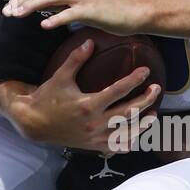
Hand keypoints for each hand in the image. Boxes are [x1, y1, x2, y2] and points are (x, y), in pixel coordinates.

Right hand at [0, 39, 160, 151]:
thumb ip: (76, 59)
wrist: (34, 123)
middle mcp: (94, 123)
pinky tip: (136, 136)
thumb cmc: (47, 97)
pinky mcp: (92, 146)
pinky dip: (128, 143)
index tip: (146, 70)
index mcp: (88, 105)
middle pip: (128, 113)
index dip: (134, 79)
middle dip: (145, 100)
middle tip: (156, 89)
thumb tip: (90, 41)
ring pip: (126, 133)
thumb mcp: (60, 76)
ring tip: (153, 114)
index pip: (118, 91)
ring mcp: (95, 137)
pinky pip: (115, 147)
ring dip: (142, 124)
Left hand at [2, 0, 145, 33]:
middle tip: (7, 12)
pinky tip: (44, 25)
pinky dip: (55, 18)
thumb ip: (59, 1)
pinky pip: (69, 13)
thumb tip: (39, 5)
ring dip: (30, 6)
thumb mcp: (77, 1)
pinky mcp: (90, 9)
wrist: (129, 12)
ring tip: (17, 15)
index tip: (10, 3)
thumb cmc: (103, 10)